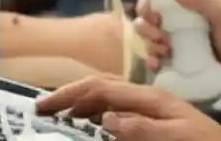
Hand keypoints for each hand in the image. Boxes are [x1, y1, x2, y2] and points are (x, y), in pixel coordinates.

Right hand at [37, 77, 220, 140]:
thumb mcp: (177, 140)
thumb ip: (142, 129)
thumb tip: (106, 119)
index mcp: (152, 98)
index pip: (103, 89)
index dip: (72, 95)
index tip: (45, 107)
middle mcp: (150, 97)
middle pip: (102, 85)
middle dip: (71, 94)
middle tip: (43, 108)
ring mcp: (153, 106)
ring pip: (110, 94)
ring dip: (83, 101)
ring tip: (61, 114)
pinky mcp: (157, 117)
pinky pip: (121, 108)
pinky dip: (100, 110)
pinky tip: (93, 122)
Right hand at [133, 0, 220, 86]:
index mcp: (189, 4)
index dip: (147, 2)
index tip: (149, 13)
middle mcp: (180, 22)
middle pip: (149, 20)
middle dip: (147, 27)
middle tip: (160, 36)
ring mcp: (179, 43)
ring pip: (151, 41)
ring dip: (150, 45)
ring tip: (164, 52)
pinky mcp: (180, 61)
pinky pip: (158, 60)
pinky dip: (152, 62)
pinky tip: (156, 65)